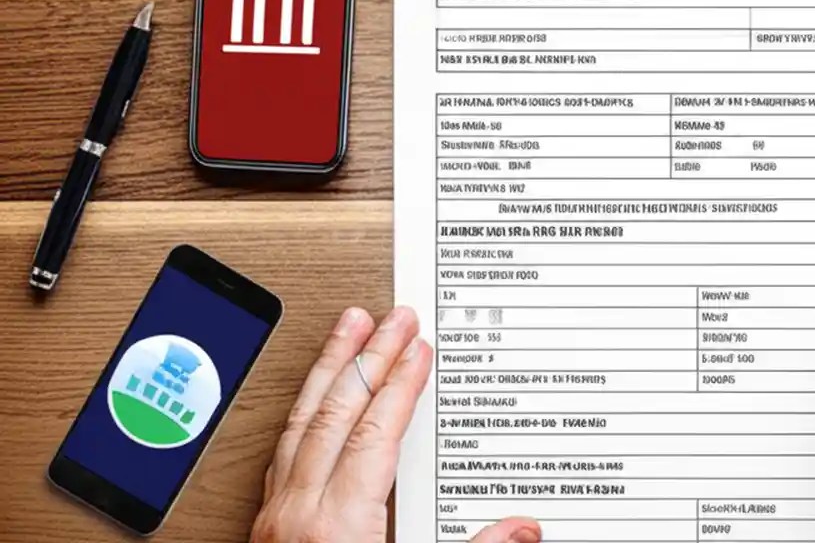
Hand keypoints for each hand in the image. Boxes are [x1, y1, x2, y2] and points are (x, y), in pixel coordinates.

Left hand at [251, 306, 542, 542]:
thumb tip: (523, 529)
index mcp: (338, 522)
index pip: (377, 428)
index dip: (402, 382)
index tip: (418, 347)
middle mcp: (299, 510)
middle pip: (335, 412)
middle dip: (365, 357)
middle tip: (388, 317)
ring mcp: (275, 518)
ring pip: (300, 423)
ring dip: (326, 372)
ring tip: (344, 333)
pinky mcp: (265, 530)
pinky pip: (284, 451)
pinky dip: (304, 414)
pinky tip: (313, 404)